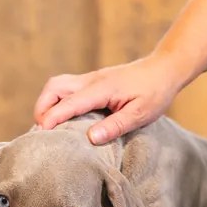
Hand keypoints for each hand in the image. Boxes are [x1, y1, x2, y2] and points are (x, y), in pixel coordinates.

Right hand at [33, 54, 186, 144]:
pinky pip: (66, 88)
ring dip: (47, 103)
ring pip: (57, 85)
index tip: (41, 132)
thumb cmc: (155, 93)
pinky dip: (57, 101)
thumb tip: (90, 138)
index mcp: (102, 89)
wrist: (164, 69)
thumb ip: (115, 126)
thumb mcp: (140, 114)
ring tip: (49, 126)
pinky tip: (63, 117)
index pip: (70, 103)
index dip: (53, 117)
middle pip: (54, 87)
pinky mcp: (93, 81)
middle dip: (42, 107)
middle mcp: (91, 81)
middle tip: (42, 131)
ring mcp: (91, 79)